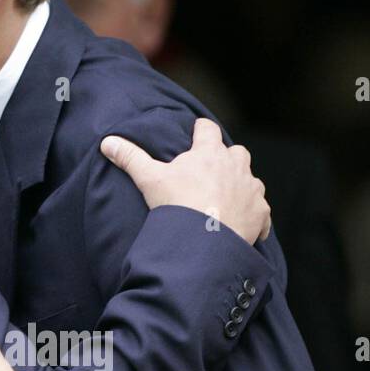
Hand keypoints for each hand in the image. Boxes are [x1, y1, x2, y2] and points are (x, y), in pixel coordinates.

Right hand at [100, 118, 270, 244]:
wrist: (205, 241)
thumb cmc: (178, 204)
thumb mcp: (149, 178)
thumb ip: (130, 158)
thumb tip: (107, 142)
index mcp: (210, 153)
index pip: (207, 129)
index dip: (201, 129)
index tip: (196, 131)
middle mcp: (236, 166)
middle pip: (236, 152)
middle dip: (226, 158)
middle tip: (210, 169)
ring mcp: (251, 190)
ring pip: (251, 180)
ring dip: (241, 185)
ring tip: (226, 197)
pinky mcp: (260, 213)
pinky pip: (262, 211)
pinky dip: (254, 215)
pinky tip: (246, 223)